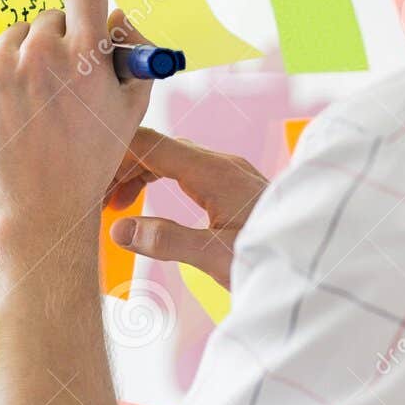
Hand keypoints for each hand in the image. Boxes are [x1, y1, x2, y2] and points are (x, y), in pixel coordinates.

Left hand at [0, 0, 151, 257]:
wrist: (40, 206)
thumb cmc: (92, 158)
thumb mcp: (129, 108)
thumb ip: (130, 55)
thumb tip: (117, 16)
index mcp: (85, 55)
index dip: (87, 3)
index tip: (84, 19)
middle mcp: (41, 54)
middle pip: (50, 17)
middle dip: (60, 41)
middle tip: (65, 79)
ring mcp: (1, 68)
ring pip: (18, 37)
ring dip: (29, 57)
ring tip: (40, 101)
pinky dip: (4, 80)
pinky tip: (17, 113)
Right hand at [105, 128, 269, 287]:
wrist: (315, 260)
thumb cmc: (272, 257)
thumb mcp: (216, 257)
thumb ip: (167, 241)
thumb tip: (118, 230)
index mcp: (213, 172)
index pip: (151, 144)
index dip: (115, 156)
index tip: (89, 177)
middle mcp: (221, 164)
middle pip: (158, 149)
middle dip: (122, 169)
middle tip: (95, 199)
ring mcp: (229, 173)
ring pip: (172, 160)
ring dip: (140, 177)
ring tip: (114, 206)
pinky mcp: (233, 186)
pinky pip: (188, 172)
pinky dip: (161, 182)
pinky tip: (148, 204)